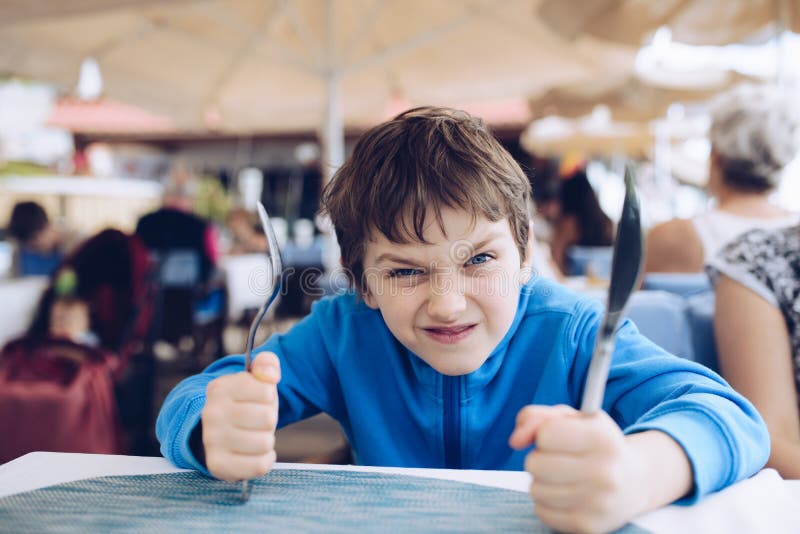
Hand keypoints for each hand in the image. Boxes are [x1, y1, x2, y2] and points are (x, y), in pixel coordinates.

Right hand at [201, 352, 280, 481]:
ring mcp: (212, 441)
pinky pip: (259, 465)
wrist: (220, 431)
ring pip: (265, 442)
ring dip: (266, 440)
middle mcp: (211, 413)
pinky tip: (255, 453)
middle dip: (269, 419)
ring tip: (254, 435)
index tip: (258, 398)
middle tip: (257, 420)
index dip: (269, 396)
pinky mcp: (218, 465)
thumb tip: (270, 374)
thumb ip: (266, 364)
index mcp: (220, 388)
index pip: (266, 392)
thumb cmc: (245, 403)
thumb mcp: (255, 378)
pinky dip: (264, 460)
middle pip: (267, 418)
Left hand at [509, 405, 647, 533]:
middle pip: (535, 463)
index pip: (546, 433)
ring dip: (542, 481)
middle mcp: (605, 472)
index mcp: (603, 438)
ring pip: (535, 488)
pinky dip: (547, 502)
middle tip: (561, 459)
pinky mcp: (588, 527)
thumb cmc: (594, 443)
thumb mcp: (573, 419)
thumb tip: (514, 440)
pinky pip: (541, 511)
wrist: (635, 481)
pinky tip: (567, 495)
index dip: (545, 433)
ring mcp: (598, 503)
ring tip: (565, 477)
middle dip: (541, 458)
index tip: (561, 437)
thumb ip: (538, 417)